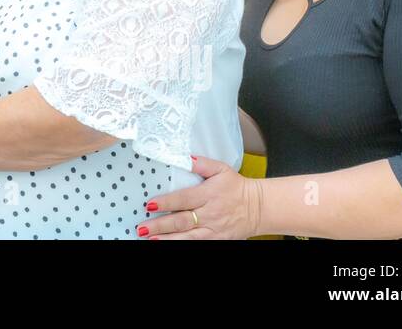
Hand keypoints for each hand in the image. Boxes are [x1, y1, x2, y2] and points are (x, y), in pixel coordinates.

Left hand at [138, 155, 262, 239]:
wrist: (258, 207)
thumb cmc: (237, 187)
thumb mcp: (221, 169)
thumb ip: (201, 163)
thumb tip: (184, 157)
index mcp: (208, 194)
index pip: (183, 199)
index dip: (166, 202)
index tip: (150, 204)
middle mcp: (209, 213)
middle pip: (181, 221)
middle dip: (160, 225)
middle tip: (142, 227)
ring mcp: (213, 229)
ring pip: (188, 237)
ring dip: (168, 239)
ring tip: (151, 240)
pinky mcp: (217, 239)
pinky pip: (199, 244)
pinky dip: (184, 244)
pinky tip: (169, 244)